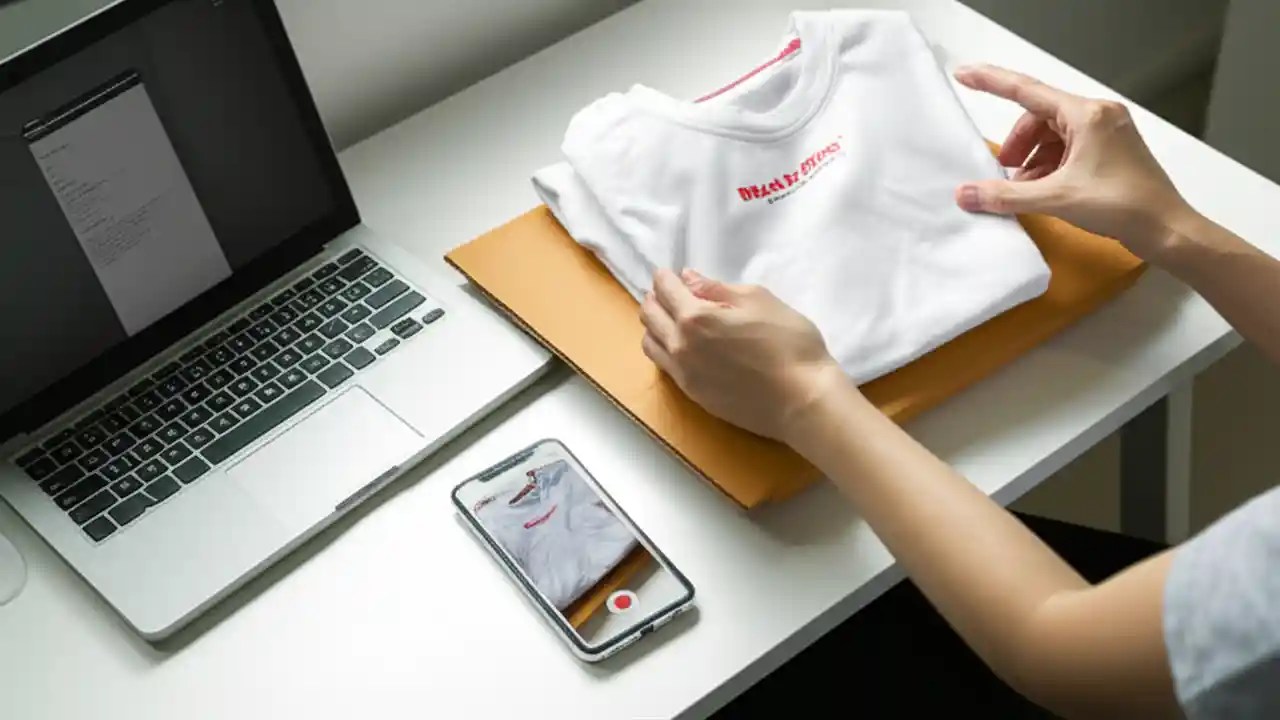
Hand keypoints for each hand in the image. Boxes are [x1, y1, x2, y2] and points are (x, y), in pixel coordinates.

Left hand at [639, 268, 846, 442]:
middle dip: (655, 298)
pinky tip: (680, 346)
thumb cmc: (789, 344)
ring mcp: (684, 374)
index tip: (669, 274)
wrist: (802, 400)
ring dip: (654, 326)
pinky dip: (664, 349)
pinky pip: (665, 367)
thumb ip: (718, 289)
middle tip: (667, 293)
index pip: (666, 290)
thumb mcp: (759, 300)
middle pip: (649, 316)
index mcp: (695, 317)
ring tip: (671, 319)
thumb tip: (689, 279)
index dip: (664, 278)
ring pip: (650, 343)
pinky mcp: (693, 395)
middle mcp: (681, 345)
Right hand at [953, 64, 1193, 261]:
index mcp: (1087, 115)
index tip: (964, 74)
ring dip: (1032, 158)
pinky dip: (1050, 165)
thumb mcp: (1056, 198)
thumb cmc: (1120, 205)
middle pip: (1040, 118)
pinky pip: (1069, 148)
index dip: (992, 82)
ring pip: (1054, 135)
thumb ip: (1006, 195)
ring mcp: (1108, 132)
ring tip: (1023, 187)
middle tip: (1003, 172)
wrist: (1166, 229)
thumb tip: (965, 194)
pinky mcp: (1111, 150)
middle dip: (1018, 144)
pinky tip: (1042, 189)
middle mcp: (1099, 115)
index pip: (1028, 91)